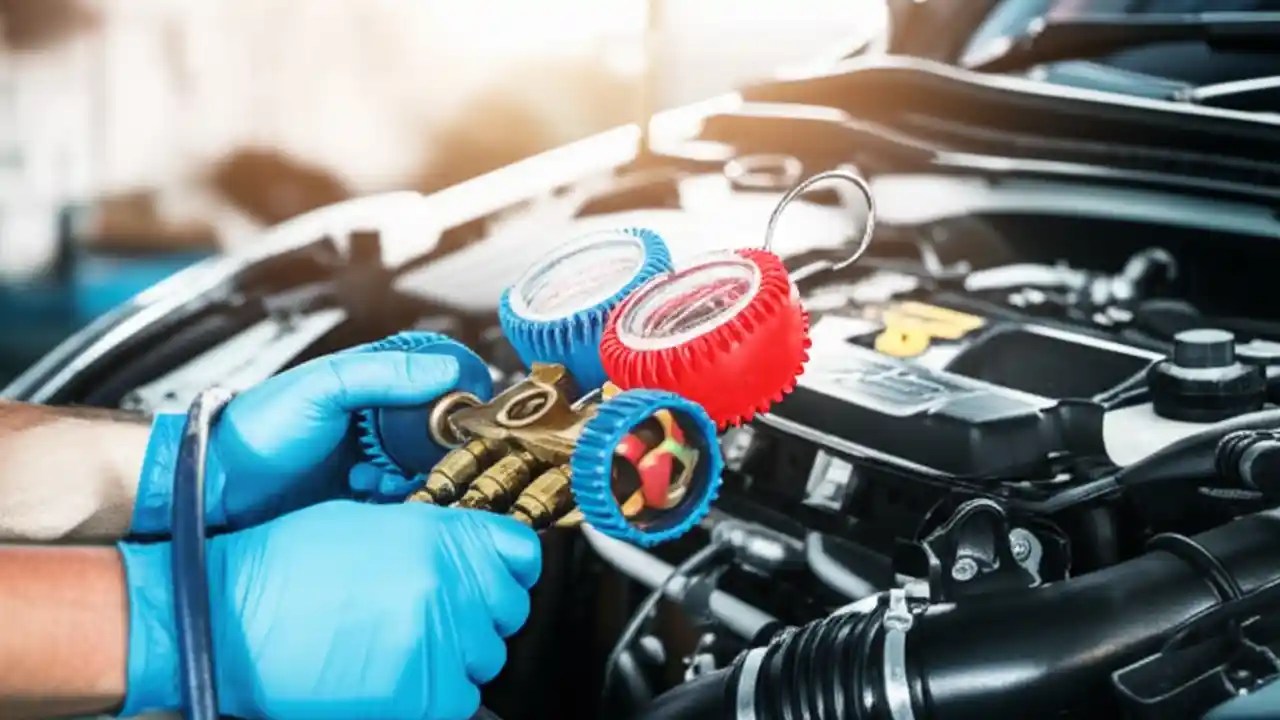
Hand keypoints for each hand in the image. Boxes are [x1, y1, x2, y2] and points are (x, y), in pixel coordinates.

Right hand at [119, 501, 540, 719]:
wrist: (230, 615)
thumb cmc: (285, 568)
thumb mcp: (369, 525)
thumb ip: (432, 540)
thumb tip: (470, 560)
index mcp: (441, 533)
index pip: (521, 554)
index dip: (508, 570)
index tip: (492, 581)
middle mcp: (450, 581)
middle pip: (509, 611)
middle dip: (478, 618)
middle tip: (431, 622)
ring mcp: (439, 637)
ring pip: (485, 660)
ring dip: (454, 660)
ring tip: (399, 651)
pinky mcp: (421, 692)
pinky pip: (458, 701)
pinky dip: (434, 698)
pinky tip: (393, 681)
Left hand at [131, 349, 462, 532]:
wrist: (217, 491)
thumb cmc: (259, 429)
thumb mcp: (322, 386)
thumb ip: (384, 373)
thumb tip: (446, 369)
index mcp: (374, 388)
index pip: (436, 387)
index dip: (457, 401)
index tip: (466, 416)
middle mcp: (380, 427)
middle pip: (440, 436)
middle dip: (440, 448)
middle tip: (430, 456)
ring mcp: (375, 467)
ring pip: (427, 473)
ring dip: (417, 478)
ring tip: (384, 478)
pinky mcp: (368, 507)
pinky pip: (407, 507)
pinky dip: (401, 504)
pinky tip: (374, 497)